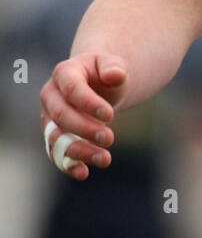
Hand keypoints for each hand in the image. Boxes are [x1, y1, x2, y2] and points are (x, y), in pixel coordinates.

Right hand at [39, 52, 126, 179]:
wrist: (95, 84)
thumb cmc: (103, 73)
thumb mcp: (111, 64)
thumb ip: (113, 67)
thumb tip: (115, 76)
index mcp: (64, 73)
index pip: (72, 89)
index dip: (89, 103)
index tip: (110, 116)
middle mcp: (50, 96)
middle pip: (61, 115)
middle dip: (84, 129)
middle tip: (109, 138)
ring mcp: (49, 118)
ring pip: (56, 138)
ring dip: (79, 150)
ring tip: (105, 159)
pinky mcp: (53, 136)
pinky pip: (55, 153)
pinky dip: (67, 165)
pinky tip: (84, 173)